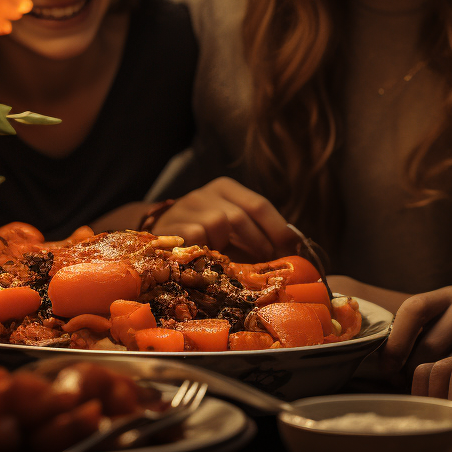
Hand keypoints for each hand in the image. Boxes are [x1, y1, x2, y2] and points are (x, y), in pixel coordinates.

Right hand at [157, 177, 301, 261]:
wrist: (156, 236)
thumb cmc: (204, 237)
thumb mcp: (232, 230)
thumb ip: (258, 234)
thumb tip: (295, 247)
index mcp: (225, 189)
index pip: (259, 204)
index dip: (278, 228)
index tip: (293, 248)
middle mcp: (206, 192)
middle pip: (242, 215)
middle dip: (260, 243)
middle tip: (268, 263)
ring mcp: (186, 207)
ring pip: (219, 222)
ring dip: (229, 247)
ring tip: (231, 261)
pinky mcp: (170, 225)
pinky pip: (197, 237)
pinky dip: (207, 251)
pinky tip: (208, 260)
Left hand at [381, 286, 451, 383]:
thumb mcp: (436, 318)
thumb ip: (410, 330)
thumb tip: (382, 361)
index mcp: (446, 295)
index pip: (414, 309)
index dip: (397, 341)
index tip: (388, 367)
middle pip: (431, 344)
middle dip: (411, 368)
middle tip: (401, 381)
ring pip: (448, 363)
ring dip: (429, 380)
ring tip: (420, 385)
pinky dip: (448, 384)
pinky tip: (441, 387)